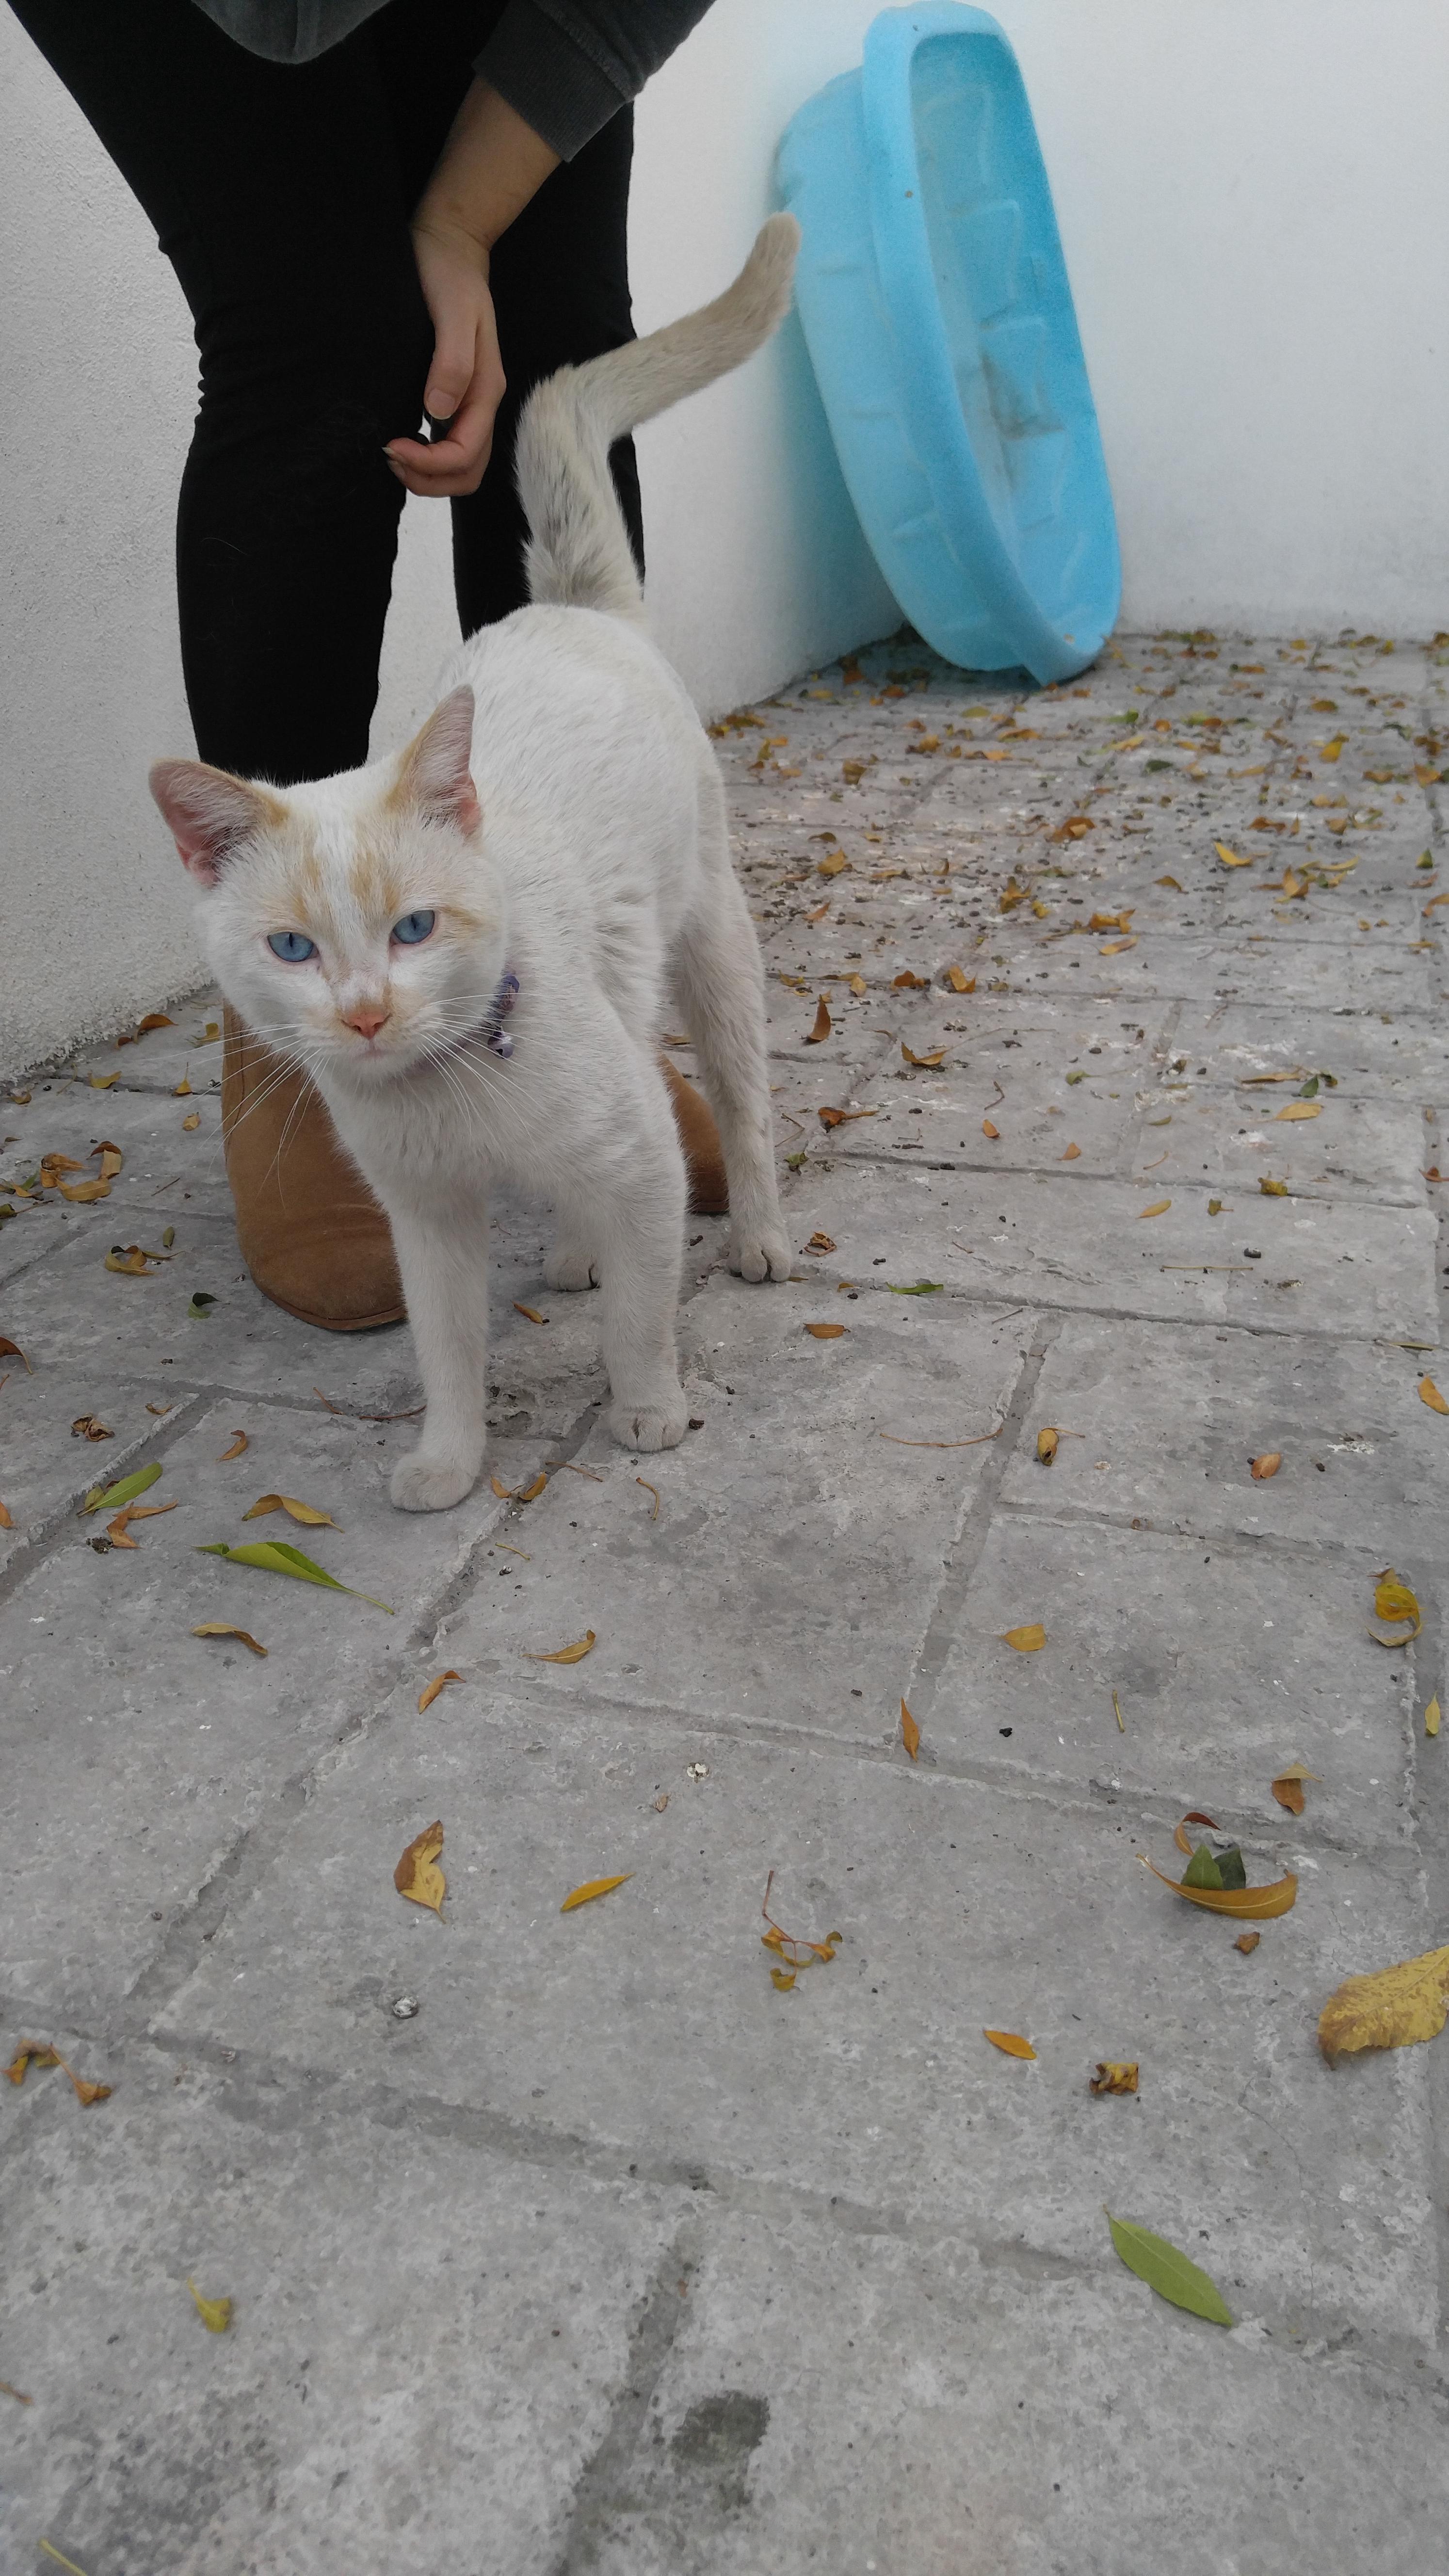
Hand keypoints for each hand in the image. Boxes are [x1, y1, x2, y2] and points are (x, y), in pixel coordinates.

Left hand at [384, 219, 505, 498]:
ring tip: (393, 453)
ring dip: (429, 473)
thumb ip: (451, 362)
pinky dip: (428, 457)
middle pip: (468, 471)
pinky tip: (402, 439)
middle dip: (430, 479)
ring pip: (462, 464)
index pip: (465, 453)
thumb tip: (438, 410)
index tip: (392, 445)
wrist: (452, 246)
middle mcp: (482, 402)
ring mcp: (471, 401)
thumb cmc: (449, 274)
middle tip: (390, 457)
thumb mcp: (453, 312)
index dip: (429, 463)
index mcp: (486, 389)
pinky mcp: (457, 395)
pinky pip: (450, 443)